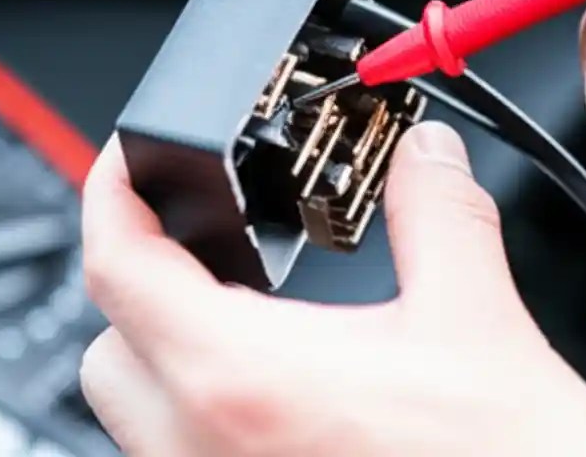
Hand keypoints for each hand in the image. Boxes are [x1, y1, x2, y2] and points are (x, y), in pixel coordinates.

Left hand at [79, 122, 585, 456]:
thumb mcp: (479, 326)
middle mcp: (203, 450)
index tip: (127, 160)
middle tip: (206, 244)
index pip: (118, 266)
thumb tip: (425, 157)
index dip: (111, 192)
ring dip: (168, 355)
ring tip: (250, 317)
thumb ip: (438, 217)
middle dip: (143, 284)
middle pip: (107, 349)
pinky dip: (206, 414)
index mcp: (241, 379)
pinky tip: (285, 395)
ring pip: (137, 416)